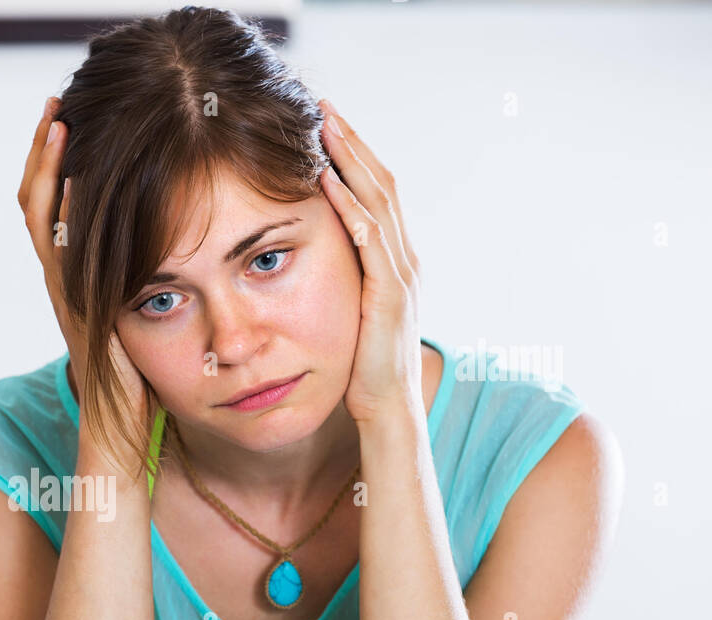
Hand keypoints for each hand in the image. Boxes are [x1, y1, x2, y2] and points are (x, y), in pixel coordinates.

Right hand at [18, 98, 147, 448]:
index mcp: (82, 279)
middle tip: (58, 103)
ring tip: (58, 119)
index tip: (75, 120)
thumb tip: (180, 259)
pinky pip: (59, 251)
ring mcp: (65, 293)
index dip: (61, 165)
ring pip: (41, 217)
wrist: (122, 439)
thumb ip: (149, 288)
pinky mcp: (75, 309)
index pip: (60, 209)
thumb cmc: (143, 390)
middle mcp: (66, 280)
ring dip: (47, 167)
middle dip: (48, 151)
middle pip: (41, 200)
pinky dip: (60, 211)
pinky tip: (73, 174)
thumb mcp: (148, 324)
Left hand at [317, 100, 424, 425]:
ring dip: (351, 160)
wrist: (387, 411)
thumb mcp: (351, 315)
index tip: (327, 125)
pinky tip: (325, 181)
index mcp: (395, 261)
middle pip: (381, 184)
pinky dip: (349, 205)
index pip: (378, 195)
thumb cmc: (364, 369)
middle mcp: (405, 259)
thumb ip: (345, 283)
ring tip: (324, 126)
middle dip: (352, 143)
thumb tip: (318, 260)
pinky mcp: (388, 295)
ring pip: (379, 201)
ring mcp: (400, 275)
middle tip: (324, 106)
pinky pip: (368, 239)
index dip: (355, 157)